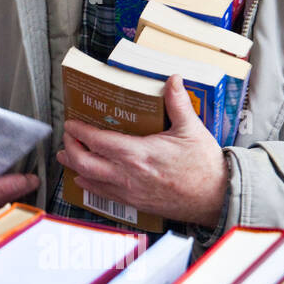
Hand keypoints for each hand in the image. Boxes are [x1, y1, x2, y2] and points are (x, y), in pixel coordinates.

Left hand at [58, 75, 226, 227]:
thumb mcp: (192, 129)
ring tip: (66, 156)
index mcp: (138, 154)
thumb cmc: (205, 166)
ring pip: (90, 180)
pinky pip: (103, 195)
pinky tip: (84, 180)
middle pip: (84, 162)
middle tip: (67, 137)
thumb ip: (178, 103)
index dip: (79, 131)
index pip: (97, 140)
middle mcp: (128, 174)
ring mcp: (129, 192)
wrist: (217, 199)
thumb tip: (173, 79)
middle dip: (70, 148)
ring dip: (75, 166)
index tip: (70, 123)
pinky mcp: (135, 204)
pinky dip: (89, 185)